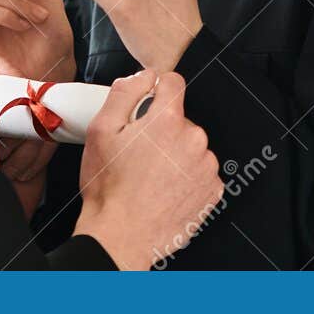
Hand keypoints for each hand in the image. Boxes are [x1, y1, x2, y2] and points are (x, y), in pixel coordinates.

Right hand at [74, 70, 223, 269]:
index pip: (173, 83)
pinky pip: (201, 172)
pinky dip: (187, 178)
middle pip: (180, 120)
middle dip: (162, 131)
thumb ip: (124, 93)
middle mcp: (194, 139)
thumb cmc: (109, 188)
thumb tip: (143, 76)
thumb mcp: (101, 131)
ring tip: (151, 177)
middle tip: (139, 154)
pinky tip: (165, 190)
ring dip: (176, 155)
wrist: (121, 236)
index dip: (157, 90)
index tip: (149, 103)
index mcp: (167, 120)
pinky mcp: (213, 190)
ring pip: (191, 147)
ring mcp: (206, 166)